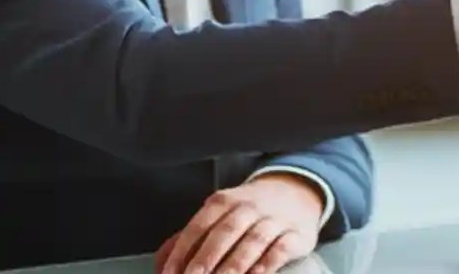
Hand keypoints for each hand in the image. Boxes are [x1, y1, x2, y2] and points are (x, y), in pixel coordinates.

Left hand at [157, 173, 324, 273]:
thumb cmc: (248, 212)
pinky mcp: (297, 234)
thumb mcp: (219, 213)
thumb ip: (190, 238)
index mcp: (224, 201)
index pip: (199, 226)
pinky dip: (266, 264)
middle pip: (225, 232)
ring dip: (234, 265)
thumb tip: (161, 266)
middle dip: (206, 259)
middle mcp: (250, 207)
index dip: (183, 252)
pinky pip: (281, 249)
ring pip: (254, 240)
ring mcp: (275, 220)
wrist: (297, 193)